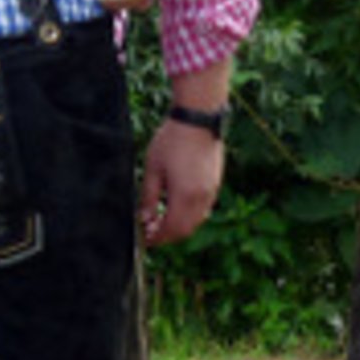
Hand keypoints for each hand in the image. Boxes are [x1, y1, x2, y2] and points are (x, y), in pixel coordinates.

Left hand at [139, 115, 224, 245]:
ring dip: (179, 226)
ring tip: (161, 219)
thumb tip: (144, 219)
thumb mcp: (152, 169)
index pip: (171, 229)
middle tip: (150, 232)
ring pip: (196, 222)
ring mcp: (211, 192)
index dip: (157, 238)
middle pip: (185, 230)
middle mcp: (201, 198)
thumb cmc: (171, 141)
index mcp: (184, 196)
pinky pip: (203, 210)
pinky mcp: (215, 184)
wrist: (198, 120)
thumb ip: (148, 197)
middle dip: (167, 235)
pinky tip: (176, 207)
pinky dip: (189, 216)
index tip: (145, 238)